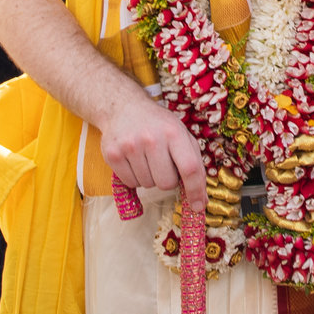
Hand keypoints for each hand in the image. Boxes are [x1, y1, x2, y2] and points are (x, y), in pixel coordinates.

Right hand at [98, 93, 207, 215]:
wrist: (123, 107)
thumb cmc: (157, 125)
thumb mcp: (180, 134)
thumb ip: (194, 164)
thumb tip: (200, 200)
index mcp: (174, 132)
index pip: (189, 168)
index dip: (195, 191)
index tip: (198, 206)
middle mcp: (152, 138)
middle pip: (166, 183)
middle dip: (167, 180)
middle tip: (162, 164)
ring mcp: (130, 146)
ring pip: (147, 185)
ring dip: (150, 177)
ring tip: (145, 158)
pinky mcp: (113, 154)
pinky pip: (130, 183)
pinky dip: (135, 178)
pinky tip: (134, 160)